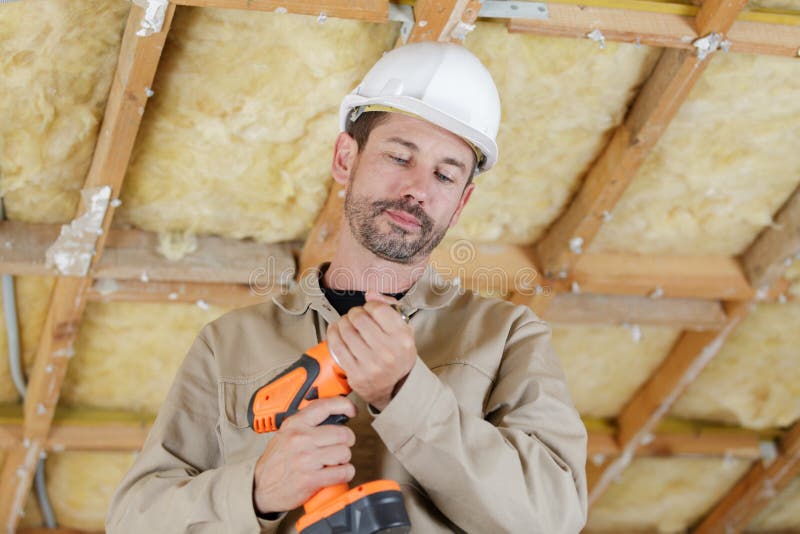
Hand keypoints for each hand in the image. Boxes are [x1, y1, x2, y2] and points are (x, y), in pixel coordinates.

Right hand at [252, 397, 356, 514]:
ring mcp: (306, 459)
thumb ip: (307, 424)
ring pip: (345, 453)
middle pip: (343, 433)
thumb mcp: (286, 434)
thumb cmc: (276, 461)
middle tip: (338, 448)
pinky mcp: (311, 479)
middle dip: (345, 442)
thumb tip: (336, 416)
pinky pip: (343, 472)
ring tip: (332, 463)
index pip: (325, 406)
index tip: (352, 411)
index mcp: (295, 424)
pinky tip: (335, 474)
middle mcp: (300, 439)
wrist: (260, 488)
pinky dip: (345, 474)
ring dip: (344, 460)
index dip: (345, 405)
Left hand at [326, 291, 416, 410]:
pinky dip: (333, 334)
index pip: (378, 309)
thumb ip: (389, 307)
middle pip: (359, 318)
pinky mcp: (356, 373)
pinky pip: (337, 346)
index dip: (369, 306)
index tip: (368, 310)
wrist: (396, 387)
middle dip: (354, 313)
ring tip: (346, 324)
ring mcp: (371, 364)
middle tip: (355, 317)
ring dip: (342, 323)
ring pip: (346, 330)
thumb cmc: (398, 354)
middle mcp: (388, 351)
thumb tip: (370, 293)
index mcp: (402, 337)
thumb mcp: (403, 330)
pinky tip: (336, 331)